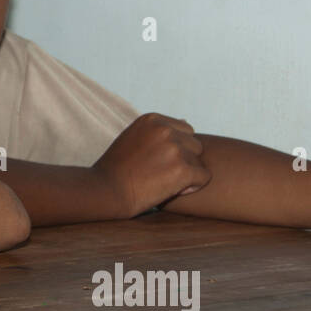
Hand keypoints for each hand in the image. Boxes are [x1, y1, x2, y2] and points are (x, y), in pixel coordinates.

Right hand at [92, 113, 211, 217]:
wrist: (106, 191)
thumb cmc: (117, 169)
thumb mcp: (133, 138)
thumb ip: (158, 130)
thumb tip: (186, 120)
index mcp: (152, 119)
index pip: (184, 130)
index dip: (176, 149)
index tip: (157, 162)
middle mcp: (165, 129)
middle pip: (195, 145)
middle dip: (184, 160)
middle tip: (162, 174)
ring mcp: (174, 149)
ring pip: (199, 161)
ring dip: (188, 173)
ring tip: (165, 182)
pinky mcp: (182, 169)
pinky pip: (204, 176)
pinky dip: (193, 186)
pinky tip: (175, 191)